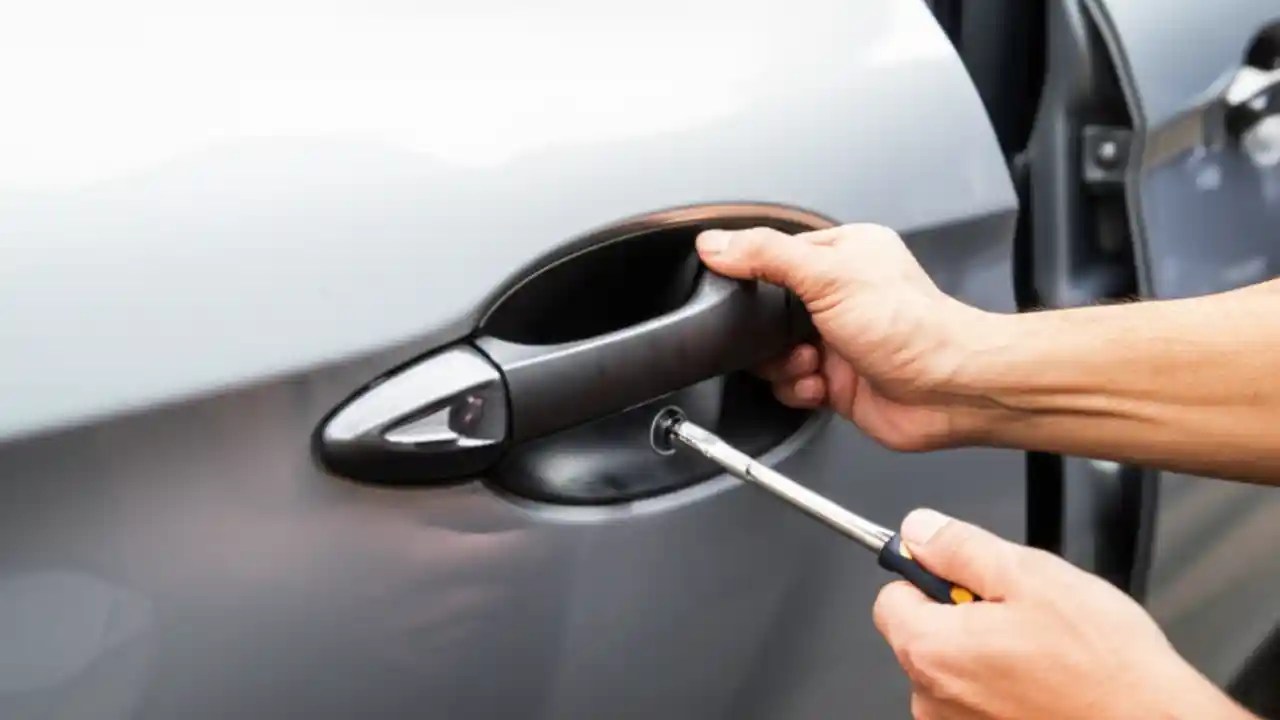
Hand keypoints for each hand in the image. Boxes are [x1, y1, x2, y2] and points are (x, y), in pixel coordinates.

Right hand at [696, 224, 1003, 450]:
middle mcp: (840, 295)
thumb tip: (716, 243)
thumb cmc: (913, 328)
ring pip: (772, 352)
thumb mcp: (828, 275)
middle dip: (767, 333)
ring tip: (811, 363)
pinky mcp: (835, 381)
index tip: (741, 292)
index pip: (773, 255)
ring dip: (783, 365)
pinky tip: (820, 386)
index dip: (752, 277)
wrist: (949, 391)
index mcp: (843, 253)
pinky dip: (798, 389)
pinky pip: (790, 385)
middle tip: (785, 335)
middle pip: (767, 311)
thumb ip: (766, 255)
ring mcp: (837, 340)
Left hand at [872, 509, 1254, 719]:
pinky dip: (1003, 687)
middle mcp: (932, 698)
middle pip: (922, 634)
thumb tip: (919, 529)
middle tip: (1019, 612)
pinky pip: (979, 700)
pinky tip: (1045, 681)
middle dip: (961, 615)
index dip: (927, 575)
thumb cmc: (1102, 665)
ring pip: (954, 669)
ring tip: (1043, 650)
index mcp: (931, 649)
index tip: (965, 573)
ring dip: (986, 653)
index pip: (890, 596)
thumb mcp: (1029, 575)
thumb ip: (960, 546)